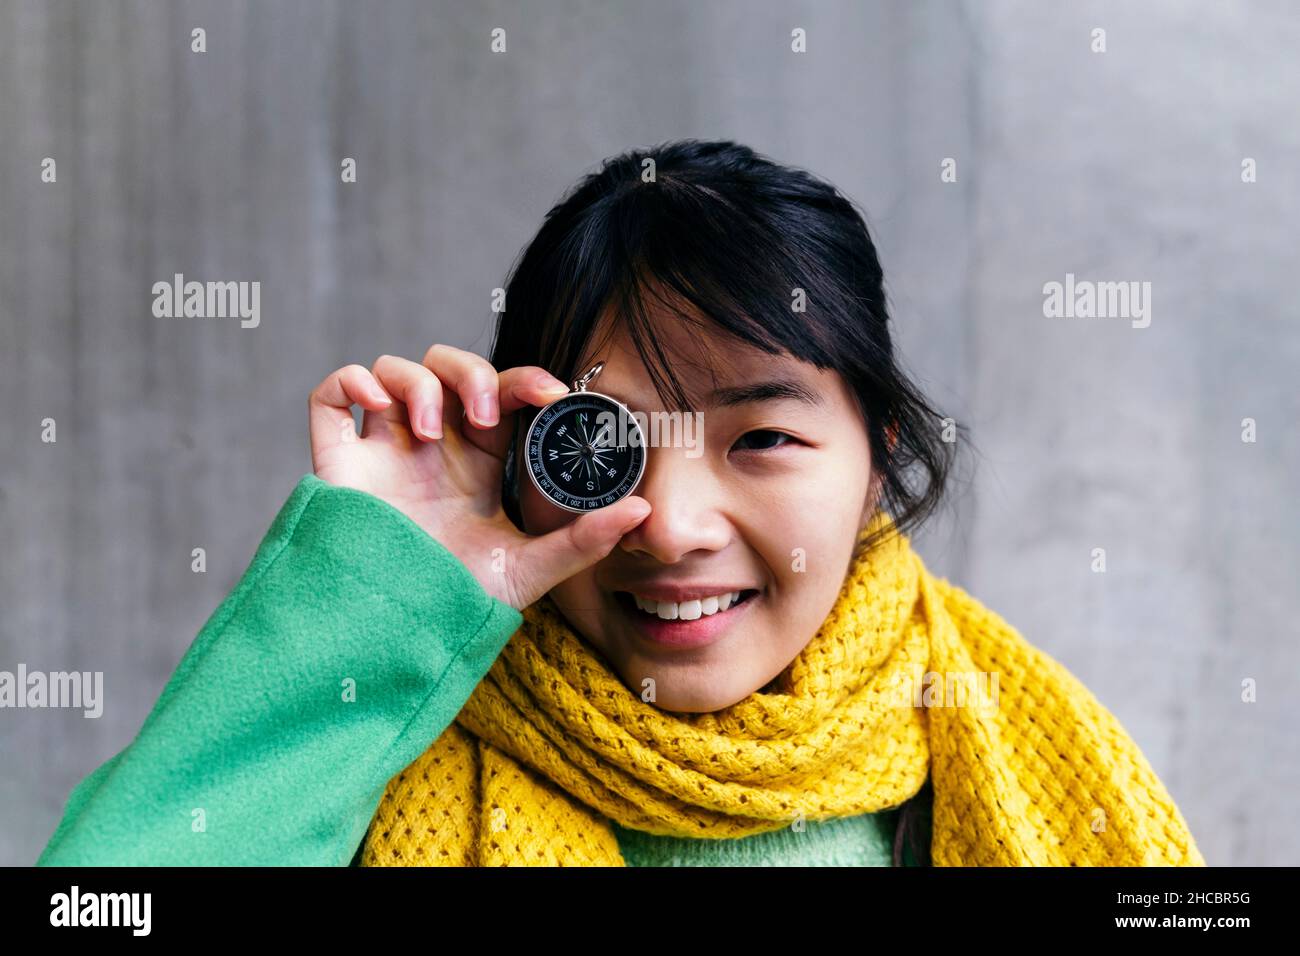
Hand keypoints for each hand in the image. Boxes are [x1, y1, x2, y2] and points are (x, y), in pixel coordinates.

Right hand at [307, 345, 651, 609]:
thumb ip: (584, 540)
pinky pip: (330, 396)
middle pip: (446, 367)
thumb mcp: (531, 570)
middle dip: (469, 373)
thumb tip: (643, 510)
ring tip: (428, 432)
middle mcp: (430, 446)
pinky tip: (378, 408)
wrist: (400, 638)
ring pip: (393, 371)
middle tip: (482, 414)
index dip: (523, 380)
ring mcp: (382, 450)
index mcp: (477, 461)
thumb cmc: (460, 603)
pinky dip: (351, 381)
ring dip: (415, 382)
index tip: (551, 394)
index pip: (501, 395)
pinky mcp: (337, 462)